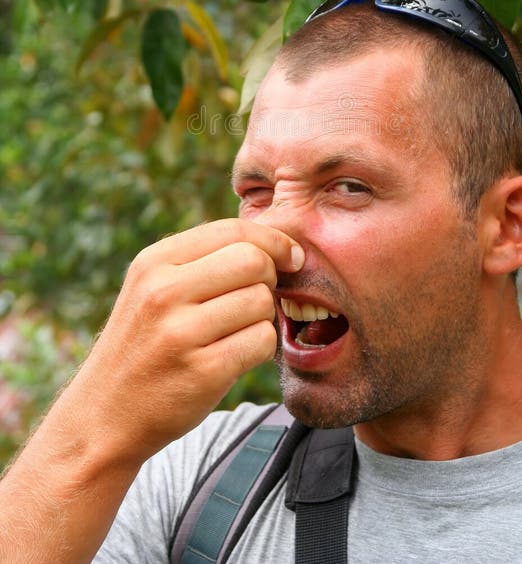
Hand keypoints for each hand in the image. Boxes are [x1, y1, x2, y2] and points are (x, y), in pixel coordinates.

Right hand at [64, 218, 304, 463]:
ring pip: (262, 302)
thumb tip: (280, 245)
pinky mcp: (203, 371)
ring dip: (263, 317)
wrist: (104, 415)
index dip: (273, 240)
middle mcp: (163, 291)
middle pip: (254, 262)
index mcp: (154, 262)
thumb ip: (205, 260)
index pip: (233, 230)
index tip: (290, 256)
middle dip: (270, 278)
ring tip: (236, 331)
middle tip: (256, 299)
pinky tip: (235, 355)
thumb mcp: (153, 288)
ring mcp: (181, 332)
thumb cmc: (145, 344)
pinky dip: (261, 347)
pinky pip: (262, 340)